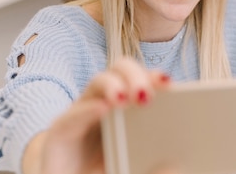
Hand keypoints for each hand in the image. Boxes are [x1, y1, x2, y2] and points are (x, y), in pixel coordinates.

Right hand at [22, 57, 170, 173]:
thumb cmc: (102, 172)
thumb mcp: (132, 166)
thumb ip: (151, 165)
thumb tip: (175, 166)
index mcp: (125, 108)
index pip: (141, 80)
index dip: (154, 77)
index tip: (169, 83)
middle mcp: (103, 102)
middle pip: (120, 70)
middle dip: (136, 76)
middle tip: (147, 96)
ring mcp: (82, 112)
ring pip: (98, 81)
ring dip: (115, 85)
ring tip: (128, 99)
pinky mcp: (61, 130)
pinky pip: (74, 113)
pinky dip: (89, 109)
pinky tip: (103, 109)